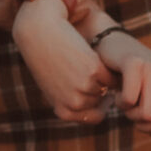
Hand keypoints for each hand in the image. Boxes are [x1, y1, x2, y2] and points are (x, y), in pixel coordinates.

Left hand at [12, 0, 114, 122]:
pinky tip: (92, 57)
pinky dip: (106, 68)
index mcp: (64, 110)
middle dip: (97, 88)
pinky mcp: (93, 70)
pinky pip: (111, 76)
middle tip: (84, 70)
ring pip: (106, 87)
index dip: (96, 104)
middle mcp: (75, 102)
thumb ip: (70, 101)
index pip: (92, 117)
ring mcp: (84, 87)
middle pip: (99, 101)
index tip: (94, 91)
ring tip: (86, 63)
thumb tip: (98, 109)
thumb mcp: (55, 88)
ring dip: (102, 77)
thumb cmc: (45, 59)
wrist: (39, 33)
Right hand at [95, 29, 150, 138]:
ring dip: (131, 114)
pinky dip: (121, 103)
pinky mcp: (134, 62)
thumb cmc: (136, 81)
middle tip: (135, 111)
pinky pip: (130, 99)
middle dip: (145, 126)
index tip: (148, 120)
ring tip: (127, 101)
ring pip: (148, 115)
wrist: (114, 46)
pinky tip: (119, 91)